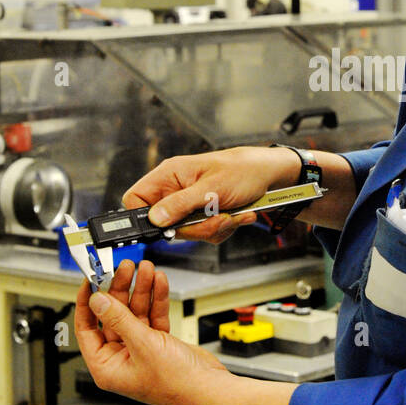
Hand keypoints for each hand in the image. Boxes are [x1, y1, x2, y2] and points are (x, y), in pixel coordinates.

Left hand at [75, 259, 231, 404]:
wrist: (209, 388)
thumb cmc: (177, 383)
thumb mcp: (142, 345)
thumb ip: (119, 319)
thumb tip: (97, 301)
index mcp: (107, 366)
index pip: (87, 329)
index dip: (87, 303)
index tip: (90, 281)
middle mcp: (121, 358)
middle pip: (113, 315)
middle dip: (121, 290)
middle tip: (126, 268)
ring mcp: (140, 349)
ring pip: (135, 312)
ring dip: (141, 290)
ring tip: (146, 270)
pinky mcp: (158, 342)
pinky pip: (152, 315)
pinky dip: (156, 299)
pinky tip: (158, 283)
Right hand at [121, 145, 299, 242]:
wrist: (269, 174)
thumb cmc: (242, 171)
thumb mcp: (212, 189)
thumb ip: (180, 204)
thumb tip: (154, 219)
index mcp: (169, 175)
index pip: (136, 200)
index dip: (143, 217)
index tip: (163, 227)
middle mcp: (175, 190)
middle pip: (165, 224)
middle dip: (194, 227)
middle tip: (217, 217)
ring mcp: (189, 204)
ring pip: (186, 233)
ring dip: (213, 228)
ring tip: (232, 213)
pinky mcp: (202, 215)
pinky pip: (203, 233)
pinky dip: (222, 228)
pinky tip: (236, 215)